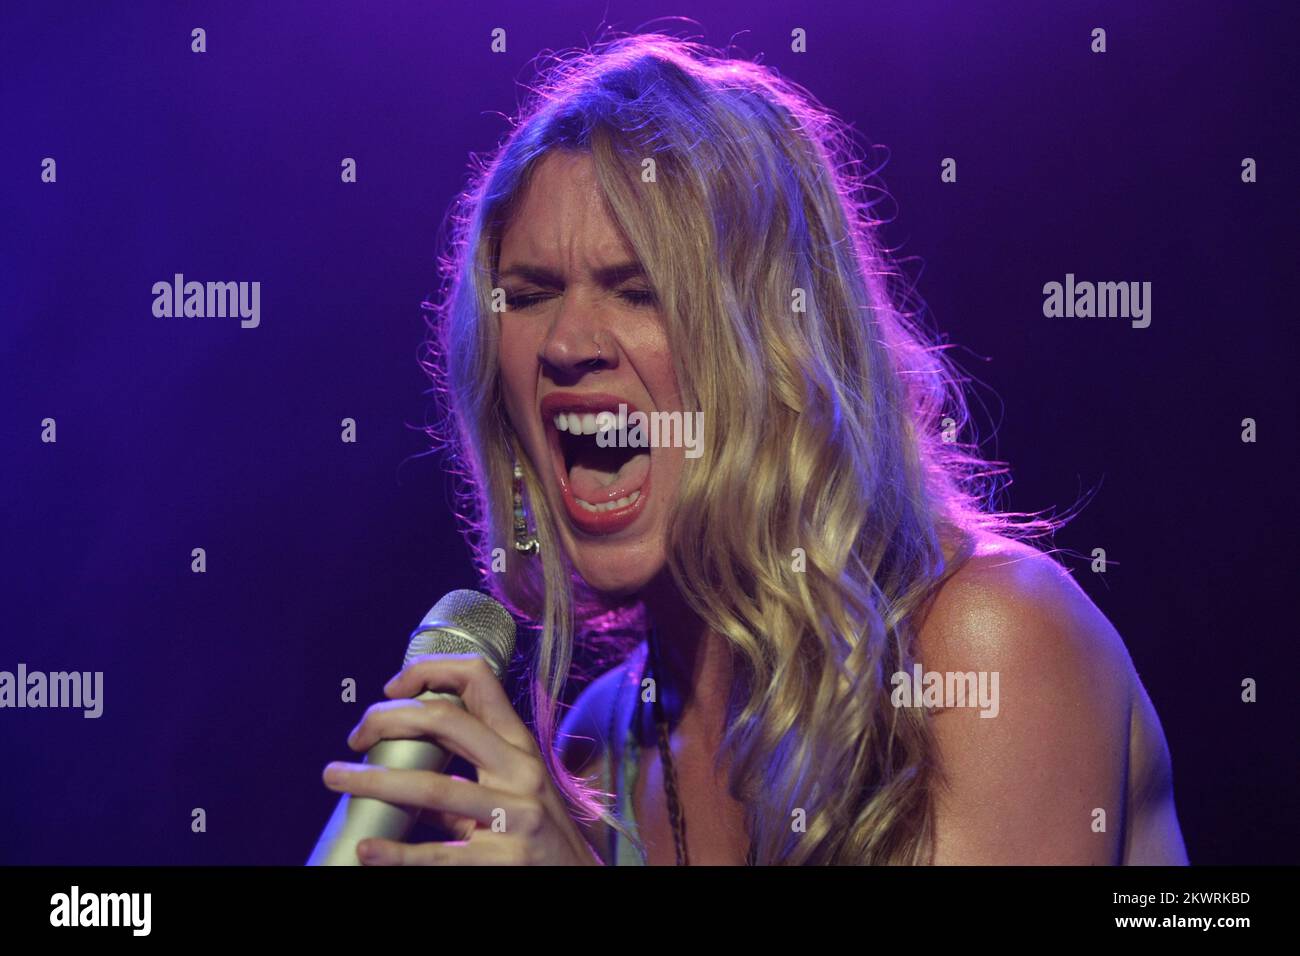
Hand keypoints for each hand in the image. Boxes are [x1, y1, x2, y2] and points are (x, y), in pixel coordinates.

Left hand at [321, 654, 601, 864]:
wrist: (580, 882)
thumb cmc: (539, 835)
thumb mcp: (514, 791)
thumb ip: (468, 774)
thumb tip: (401, 763)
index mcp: (519, 745)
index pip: (478, 679)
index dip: (428, 672)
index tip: (392, 688)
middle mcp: (520, 771)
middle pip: (446, 721)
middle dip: (388, 720)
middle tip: (355, 737)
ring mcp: (515, 815)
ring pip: (431, 788)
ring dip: (372, 781)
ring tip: (335, 778)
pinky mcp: (503, 861)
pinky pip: (439, 854)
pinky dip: (396, 853)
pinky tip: (368, 848)